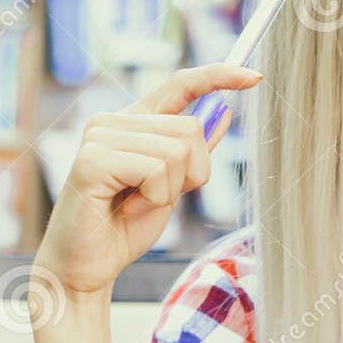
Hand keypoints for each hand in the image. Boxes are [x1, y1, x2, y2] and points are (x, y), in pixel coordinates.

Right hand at [33, 63, 262, 300]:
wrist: (87, 266)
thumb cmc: (124, 227)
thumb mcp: (171, 186)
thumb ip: (192, 152)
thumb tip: (222, 114)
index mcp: (133, 122)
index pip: (179, 84)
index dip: (218, 76)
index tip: (255, 77)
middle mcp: (113, 120)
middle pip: (191, 128)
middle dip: (192, 174)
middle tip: (156, 198)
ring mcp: (99, 136)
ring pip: (177, 151)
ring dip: (170, 190)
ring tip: (138, 204)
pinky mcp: (93, 160)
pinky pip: (156, 170)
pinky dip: (153, 199)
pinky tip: (127, 208)